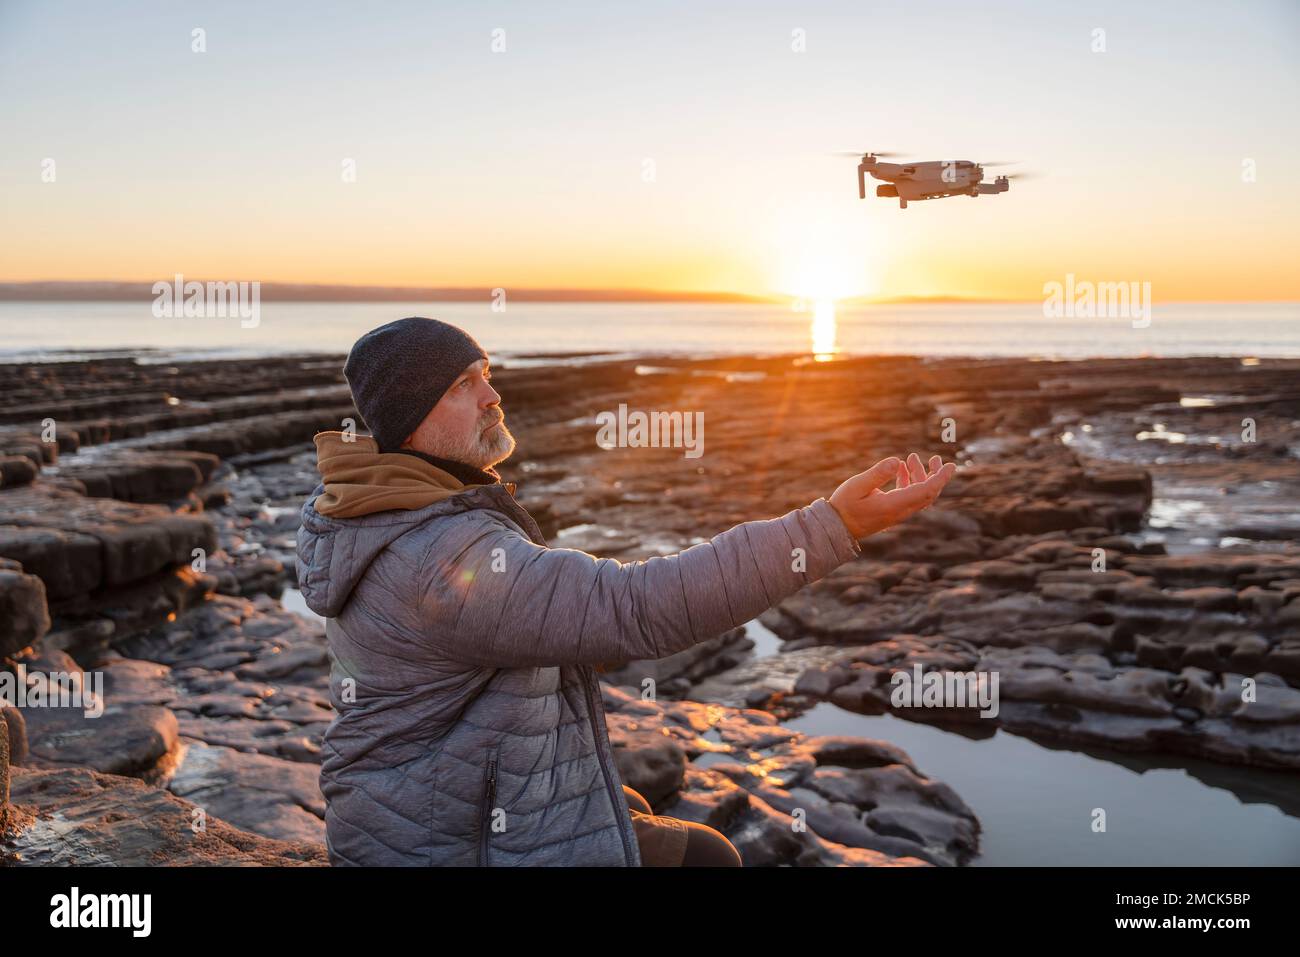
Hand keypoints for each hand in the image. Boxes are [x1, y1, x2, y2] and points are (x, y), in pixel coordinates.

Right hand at [828, 453, 956, 539]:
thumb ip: (877, 474)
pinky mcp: (892, 512)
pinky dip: (909, 481)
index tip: (951, 465)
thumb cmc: (844, 506)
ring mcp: (897, 513)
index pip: (925, 491)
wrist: (837, 528)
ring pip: (919, 495)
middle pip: (928, 494)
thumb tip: (896, 461)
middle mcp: (900, 511)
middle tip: (936, 458)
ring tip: (910, 458)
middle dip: (935, 475)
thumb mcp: (857, 486)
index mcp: (894, 505)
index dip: (940, 478)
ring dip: (919, 476)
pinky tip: (899, 469)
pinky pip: (909, 497)